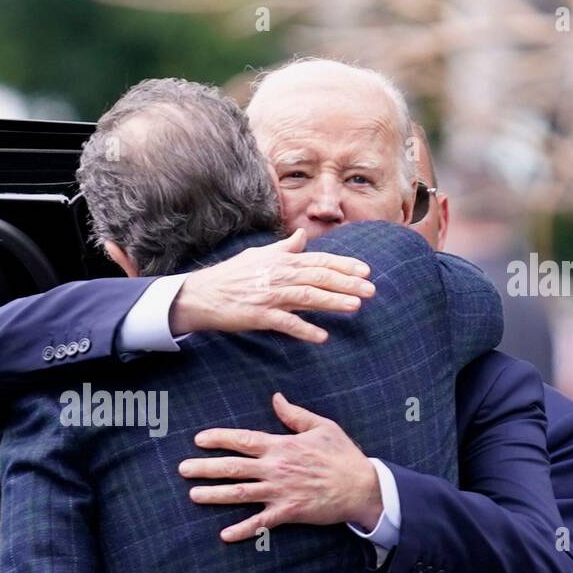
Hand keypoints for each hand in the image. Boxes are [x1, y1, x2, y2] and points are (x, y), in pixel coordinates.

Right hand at [168, 229, 374, 342]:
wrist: (202, 295)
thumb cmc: (230, 275)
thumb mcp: (258, 255)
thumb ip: (284, 248)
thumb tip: (301, 236)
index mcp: (281, 260)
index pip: (319, 260)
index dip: (344, 265)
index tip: (365, 271)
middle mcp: (279, 275)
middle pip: (319, 277)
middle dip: (347, 283)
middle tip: (370, 290)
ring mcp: (269, 295)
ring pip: (308, 297)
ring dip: (333, 302)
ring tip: (355, 307)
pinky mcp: (259, 315)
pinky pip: (286, 323)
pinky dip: (305, 329)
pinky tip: (321, 336)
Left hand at [178, 393, 382, 542]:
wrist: (362, 487)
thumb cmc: (343, 455)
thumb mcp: (321, 427)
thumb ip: (295, 414)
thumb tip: (276, 397)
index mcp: (281, 446)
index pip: (242, 440)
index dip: (218, 439)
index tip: (198, 439)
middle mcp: (275, 468)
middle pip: (233, 467)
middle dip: (205, 467)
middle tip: (182, 469)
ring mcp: (280, 492)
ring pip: (240, 494)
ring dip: (214, 495)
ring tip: (193, 495)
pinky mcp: (289, 512)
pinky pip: (261, 523)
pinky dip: (243, 530)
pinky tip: (224, 534)